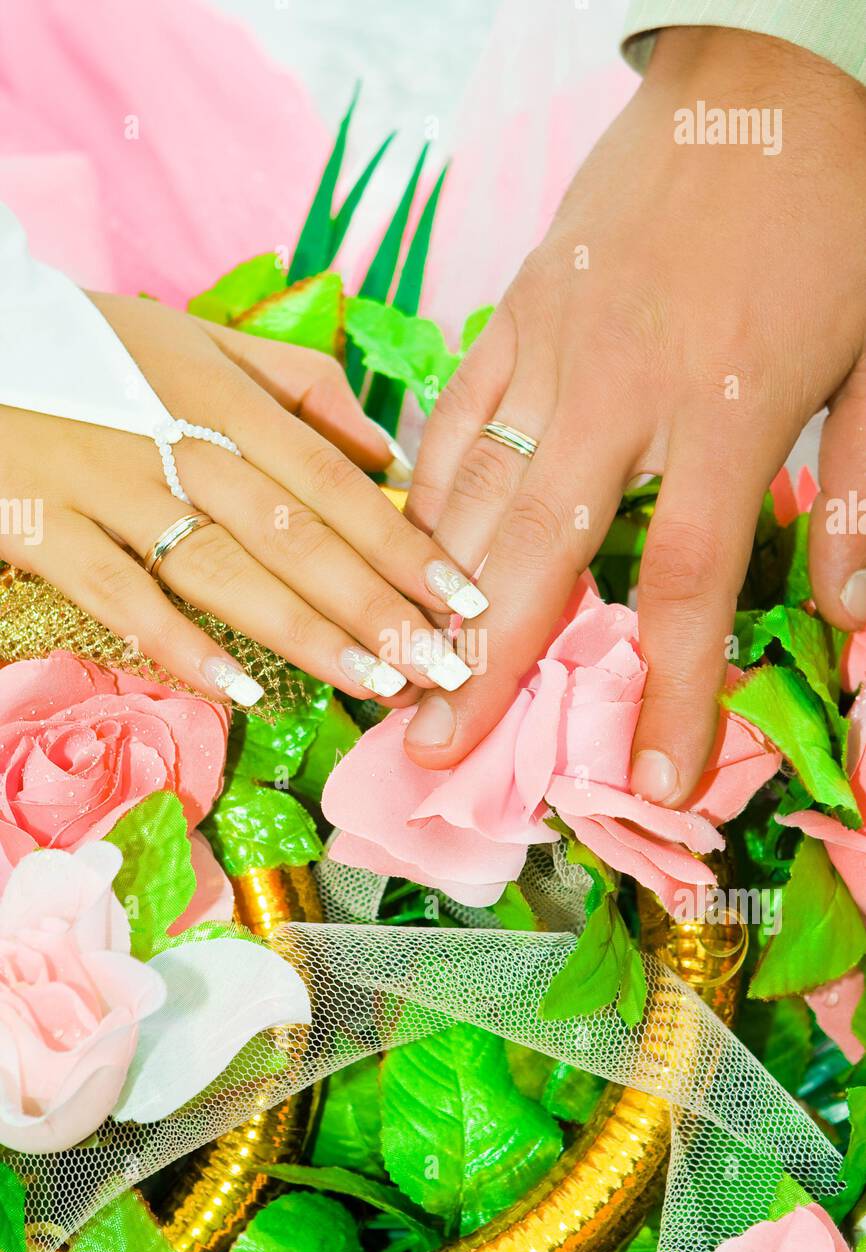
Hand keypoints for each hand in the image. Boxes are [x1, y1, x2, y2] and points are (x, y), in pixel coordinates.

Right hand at [0, 293, 487, 705]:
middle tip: (442, 663)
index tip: (462, 594)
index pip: (330, 479)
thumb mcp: (198, 340)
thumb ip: (298, 385)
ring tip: (375, 683)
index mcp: (220, 393)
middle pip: (292, 532)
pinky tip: (243, 688)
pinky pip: (118, 594)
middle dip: (375, 604)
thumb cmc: (94, 349)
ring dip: (305, 632)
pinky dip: (179, 643)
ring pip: (221, 568)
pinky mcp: (38, 524)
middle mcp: (172, 438)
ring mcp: (104, 485)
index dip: (400, 541)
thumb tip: (386, 452)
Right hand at [404, 26, 865, 801]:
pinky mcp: (514, 305)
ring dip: (429, 586)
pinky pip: (453, 410)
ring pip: (470, 486)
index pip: (682, 582)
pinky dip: (426, 483)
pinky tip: (407, 542)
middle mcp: (619, 392)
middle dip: (482, 663)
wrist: (765, 71)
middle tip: (428, 746)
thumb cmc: (833, 211)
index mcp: (722, 410)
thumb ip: (853, 496)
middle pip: (536, 552)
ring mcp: (550, 345)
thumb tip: (846, 624)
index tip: (647, 783)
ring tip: (394, 664)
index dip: (665, 693)